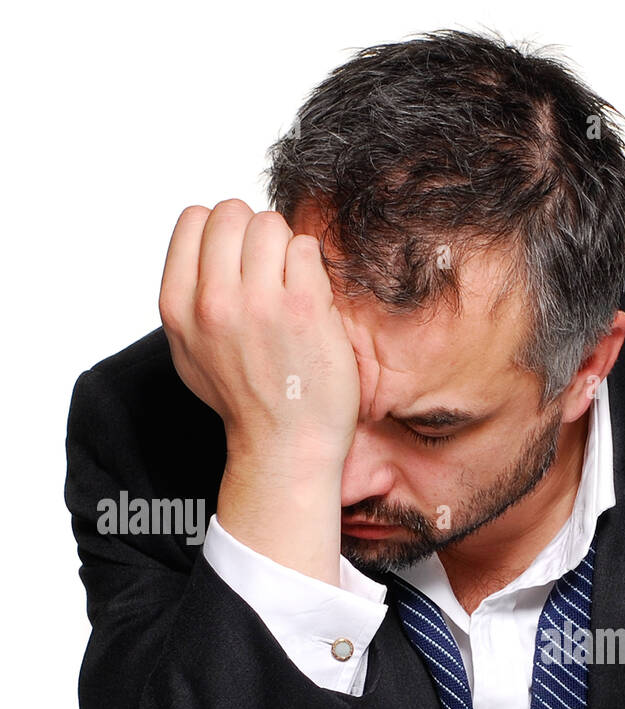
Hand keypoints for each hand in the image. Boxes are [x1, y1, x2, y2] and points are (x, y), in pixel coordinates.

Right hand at [159, 199, 360, 580]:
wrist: (286, 447)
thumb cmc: (245, 403)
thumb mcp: (190, 352)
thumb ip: (188, 298)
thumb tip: (202, 249)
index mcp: (178, 306)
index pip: (194, 219)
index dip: (222, 232)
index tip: (239, 262)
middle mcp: (213, 301)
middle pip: (232, 213)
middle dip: (256, 234)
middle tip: (271, 273)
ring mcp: (259, 303)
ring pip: (271, 224)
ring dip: (286, 247)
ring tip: (292, 286)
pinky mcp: (304, 309)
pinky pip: (307, 249)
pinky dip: (313, 267)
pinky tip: (313, 301)